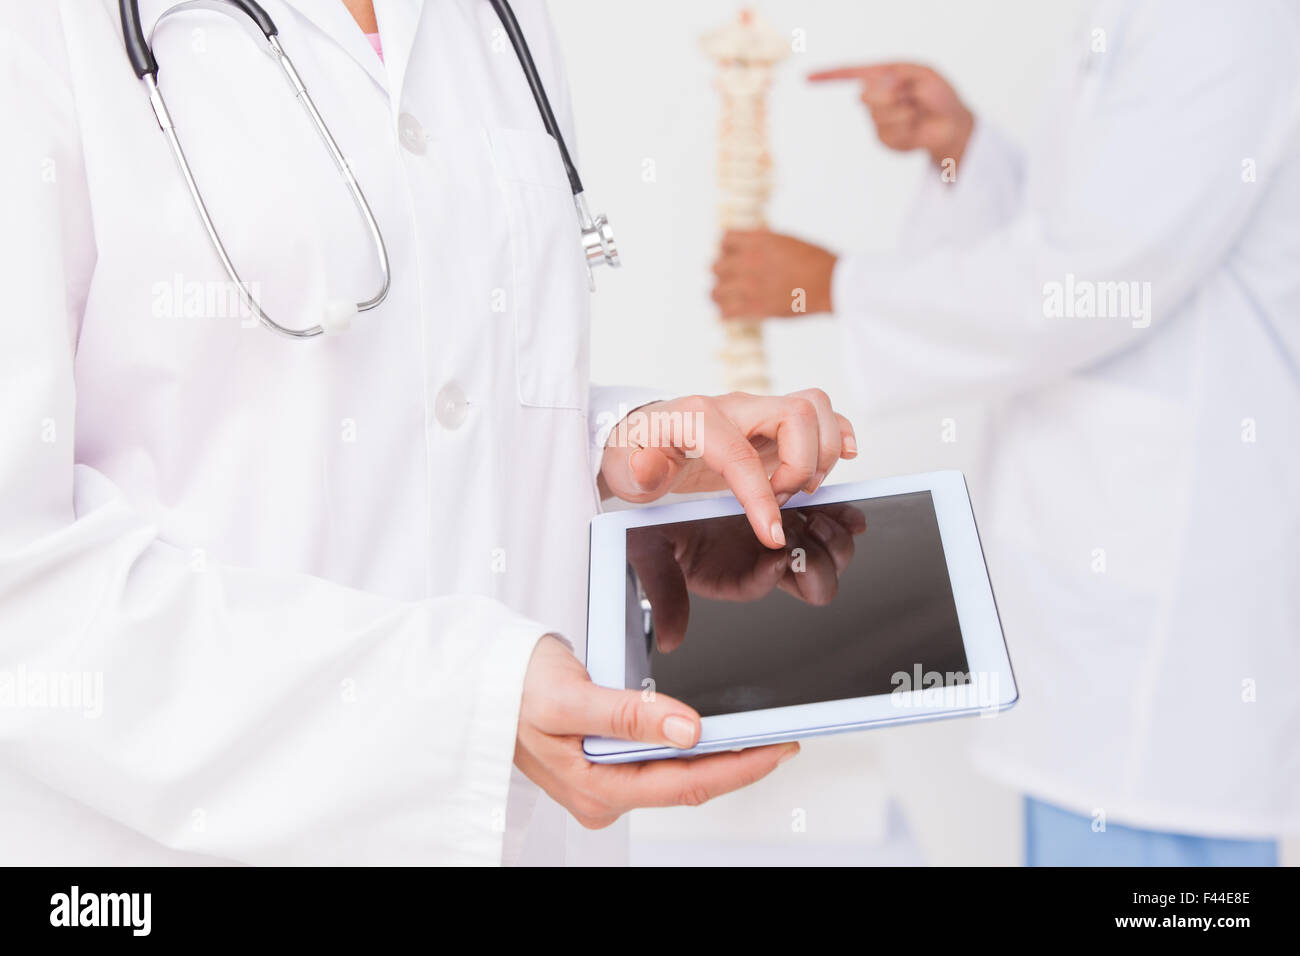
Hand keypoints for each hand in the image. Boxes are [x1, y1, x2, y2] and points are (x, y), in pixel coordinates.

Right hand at [514, 636, 798, 827]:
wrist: (472, 680)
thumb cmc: (511, 685)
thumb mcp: (569, 695)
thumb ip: (629, 714)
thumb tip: (689, 728)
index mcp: (597, 787)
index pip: (687, 783)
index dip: (741, 766)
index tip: (780, 746)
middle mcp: (602, 794)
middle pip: (687, 784)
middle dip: (739, 763)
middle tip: (783, 739)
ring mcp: (601, 783)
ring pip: (674, 775)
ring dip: (716, 756)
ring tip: (757, 736)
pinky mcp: (600, 765)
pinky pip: (656, 763)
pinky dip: (688, 747)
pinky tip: (708, 733)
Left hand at [599, 390, 857, 549]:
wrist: (638, 437)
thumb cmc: (632, 453)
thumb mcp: (621, 469)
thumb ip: (637, 471)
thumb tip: (651, 470)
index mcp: (697, 418)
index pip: (741, 454)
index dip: (761, 497)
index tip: (771, 534)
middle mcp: (734, 406)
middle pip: (797, 414)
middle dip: (800, 468)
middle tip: (779, 504)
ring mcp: (757, 411)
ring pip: (815, 408)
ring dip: (821, 455)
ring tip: (797, 490)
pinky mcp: (773, 422)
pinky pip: (819, 414)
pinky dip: (837, 434)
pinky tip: (841, 458)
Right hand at [627, 503, 867, 652]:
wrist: (666, 487)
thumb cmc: (656, 520)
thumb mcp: (650, 551)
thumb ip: (664, 592)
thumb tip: (670, 640)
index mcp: (732, 578)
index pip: (762, 586)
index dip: (772, 573)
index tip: (771, 554)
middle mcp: (763, 563)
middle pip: (813, 582)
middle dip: (814, 561)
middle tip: (799, 532)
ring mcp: (784, 539)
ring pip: (831, 556)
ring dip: (831, 539)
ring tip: (813, 517)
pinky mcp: (797, 512)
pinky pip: (836, 522)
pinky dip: (844, 517)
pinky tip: (841, 510)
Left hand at [711, 230, 836, 319]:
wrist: (829, 282)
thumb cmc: (815, 261)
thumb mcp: (786, 240)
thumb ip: (763, 243)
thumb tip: (752, 246)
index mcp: (756, 240)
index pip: (723, 240)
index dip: (727, 249)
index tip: (735, 257)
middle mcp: (748, 260)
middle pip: (714, 267)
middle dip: (722, 273)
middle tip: (732, 281)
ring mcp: (748, 284)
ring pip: (715, 292)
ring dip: (719, 295)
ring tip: (726, 299)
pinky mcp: (753, 307)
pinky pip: (725, 312)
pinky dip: (726, 314)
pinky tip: (733, 314)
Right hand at [808, 62, 973, 167]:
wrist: (951, 125)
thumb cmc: (940, 96)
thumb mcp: (923, 75)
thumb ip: (897, 77)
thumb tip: (870, 91)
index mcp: (884, 75)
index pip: (851, 73)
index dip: (828, 76)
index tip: (807, 78)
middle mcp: (877, 96)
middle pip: (866, 97)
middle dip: (889, 97)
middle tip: (911, 97)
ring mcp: (878, 119)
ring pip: (877, 116)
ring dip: (902, 114)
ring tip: (916, 112)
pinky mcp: (884, 139)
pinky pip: (885, 134)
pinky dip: (904, 130)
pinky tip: (914, 128)